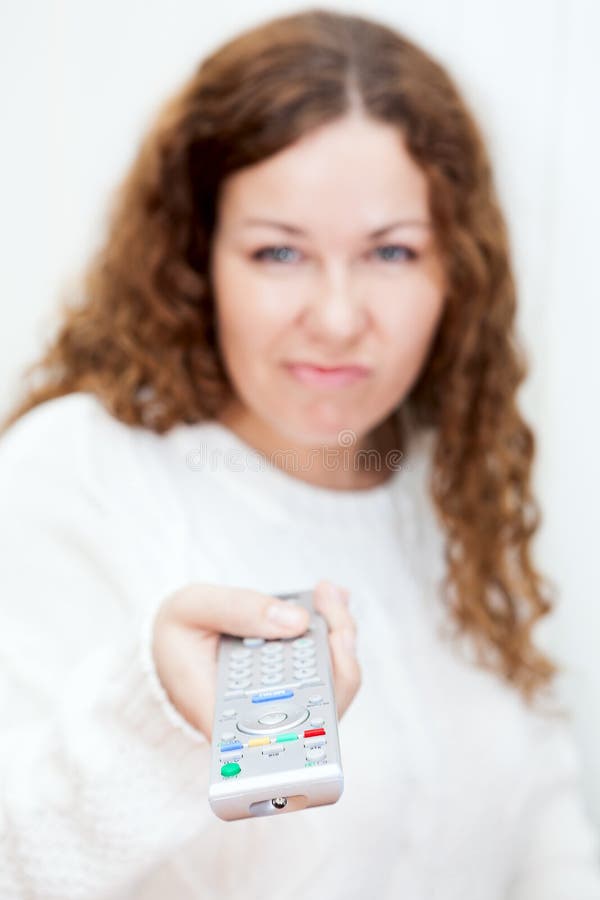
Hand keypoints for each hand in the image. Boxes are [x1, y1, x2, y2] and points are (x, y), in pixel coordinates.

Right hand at [152, 578, 360, 740]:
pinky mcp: (294, 688)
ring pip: (332, 685)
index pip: (286, 730)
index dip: (320, 707)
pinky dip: (330, 631)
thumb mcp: (191, 608)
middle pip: (323, 704)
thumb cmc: (178, 634)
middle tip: (329, 600)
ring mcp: (283, 707)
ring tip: (329, 592)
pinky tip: (327, 598)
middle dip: (336, 647)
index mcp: (228, 717)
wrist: (171, 642)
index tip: (327, 663)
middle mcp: (263, 723)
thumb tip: (297, 621)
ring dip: (338, 634)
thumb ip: (237, 610)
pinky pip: (325, 668)